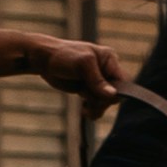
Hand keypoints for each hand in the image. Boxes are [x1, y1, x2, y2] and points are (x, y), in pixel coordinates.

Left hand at [0, 29, 128, 104]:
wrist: (43, 60)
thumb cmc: (63, 56)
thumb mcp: (82, 65)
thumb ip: (97, 81)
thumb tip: (113, 95)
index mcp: (109, 59)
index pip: (123, 80)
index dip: (117, 92)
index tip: (104, 98)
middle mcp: (106, 70)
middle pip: (115, 94)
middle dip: (103, 101)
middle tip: (89, 102)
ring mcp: (97, 81)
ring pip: (106, 101)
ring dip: (97, 107)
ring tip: (85, 109)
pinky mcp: (88, 89)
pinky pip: (97, 104)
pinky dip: (93, 109)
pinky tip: (85, 110)